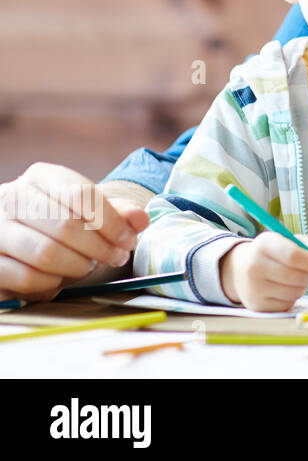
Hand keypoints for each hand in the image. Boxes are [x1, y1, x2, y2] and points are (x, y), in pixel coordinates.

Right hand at [0, 163, 149, 300]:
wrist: (21, 237)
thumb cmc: (61, 220)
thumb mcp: (91, 210)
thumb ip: (119, 213)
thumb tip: (141, 219)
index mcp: (41, 176)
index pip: (81, 195)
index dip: (111, 221)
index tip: (129, 241)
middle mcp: (12, 197)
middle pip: (65, 225)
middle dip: (99, 248)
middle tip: (115, 258)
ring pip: (45, 254)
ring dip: (77, 266)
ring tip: (88, 267)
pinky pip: (27, 277)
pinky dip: (52, 284)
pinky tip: (61, 279)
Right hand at [219, 233, 307, 311]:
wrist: (241, 269)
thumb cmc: (275, 253)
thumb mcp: (293, 241)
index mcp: (265, 244)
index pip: (293, 255)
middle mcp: (255, 266)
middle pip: (296, 276)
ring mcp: (254, 288)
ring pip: (294, 292)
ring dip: (304, 286)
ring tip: (296, 278)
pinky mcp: (257, 306)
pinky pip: (287, 304)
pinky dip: (293, 298)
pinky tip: (285, 289)